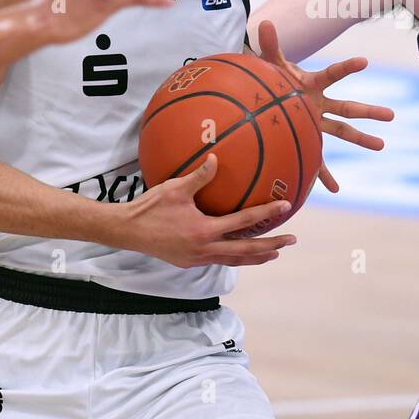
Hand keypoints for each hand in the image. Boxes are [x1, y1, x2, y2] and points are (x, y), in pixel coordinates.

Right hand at [108, 154, 296, 266]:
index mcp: (205, 230)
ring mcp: (198, 258)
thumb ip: (200, 176)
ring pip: (234, 260)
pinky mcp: (190, 262)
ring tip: (274, 253)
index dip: (266, 213)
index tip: (285, 207)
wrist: (127, 232)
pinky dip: (235, 258)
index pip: (243, 222)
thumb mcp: (175, 188)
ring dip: (256, 256)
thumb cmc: (150, 207)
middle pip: (246, 250)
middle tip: (291, 241)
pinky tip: (241, 253)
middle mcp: (205, 249)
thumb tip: (217, 157)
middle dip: (271, 246)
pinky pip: (219, 261)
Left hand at [255, 19, 394, 193]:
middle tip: (391, 115)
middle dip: (369, 112)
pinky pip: (318, 160)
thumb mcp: (268, 63)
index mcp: (312, 85)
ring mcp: (315, 123)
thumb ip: (269, 45)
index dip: (347, 67)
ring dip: (361, 139)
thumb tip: (265, 23)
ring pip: (342, 132)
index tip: (365, 61)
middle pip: (348, 108)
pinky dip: (325, 175)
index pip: (332, 74)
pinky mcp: (307, 139)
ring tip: (381, 146)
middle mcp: (319, 104)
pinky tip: (334, 189)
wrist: (262, 94)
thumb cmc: (268, 77)